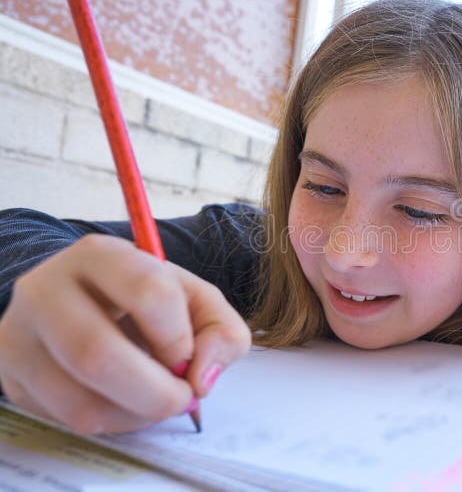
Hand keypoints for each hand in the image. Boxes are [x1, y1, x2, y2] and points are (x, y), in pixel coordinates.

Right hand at [0, 234, 250, 433]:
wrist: (80, 302)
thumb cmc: (144, 300)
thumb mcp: (194, 300)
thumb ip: (221, 332)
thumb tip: (202, 377)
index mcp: (101, 255)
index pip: (148, 292)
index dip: (178, 338)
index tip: (187, 358)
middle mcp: (46, 288)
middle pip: (97, 354)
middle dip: (155, 393)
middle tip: (182, 399)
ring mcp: (20, 334)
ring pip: (79, 400)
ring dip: (135, 415)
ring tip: (155, 402)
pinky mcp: (11, 376)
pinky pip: (66, 419)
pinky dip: (111, 424)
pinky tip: (125, 404)